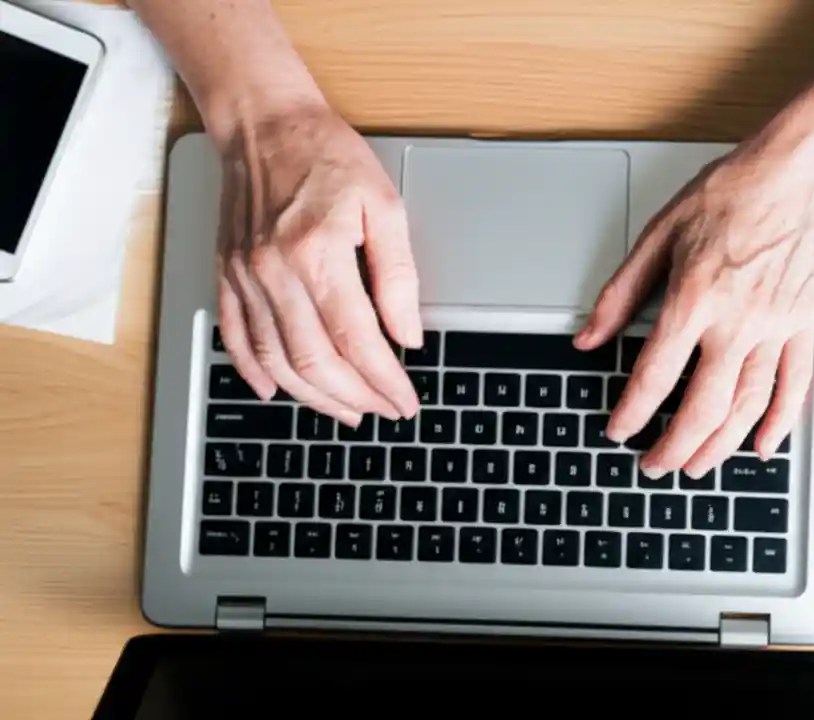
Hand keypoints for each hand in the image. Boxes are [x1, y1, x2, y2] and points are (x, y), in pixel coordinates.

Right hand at [214, 103, 421, 426]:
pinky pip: (235, 336)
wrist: (264, 124)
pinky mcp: (226, 275)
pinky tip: (277, 390)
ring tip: (346, 410)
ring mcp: (244, 277)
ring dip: (313, 396)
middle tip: (383, 410)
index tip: (404, 400)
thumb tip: (407, 334)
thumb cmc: (326, 156)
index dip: (384, 381)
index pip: (357, 340)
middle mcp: (274, 271)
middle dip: (355, 396)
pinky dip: (256, 371)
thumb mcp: (384, 206)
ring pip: (276, 360)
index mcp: (318, 253)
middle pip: (315, 361)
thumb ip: (397, 275)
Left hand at [574, 143, 813, 478]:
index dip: (632, 412)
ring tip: (697, 466)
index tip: (618, 432)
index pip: (656, 374)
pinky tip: (762, 446)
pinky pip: (794, 385)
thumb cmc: (733, 193)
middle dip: (674, 446)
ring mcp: (776, 327)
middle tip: (655, 465)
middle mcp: (738, 321)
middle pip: (703, 406)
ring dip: (720, 445)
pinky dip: (779, 422)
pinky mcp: (804, 325)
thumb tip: (589, 336)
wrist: (801, 173)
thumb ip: (622, 291)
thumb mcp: (660, 232)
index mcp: (695, 297)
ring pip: (748, 405)